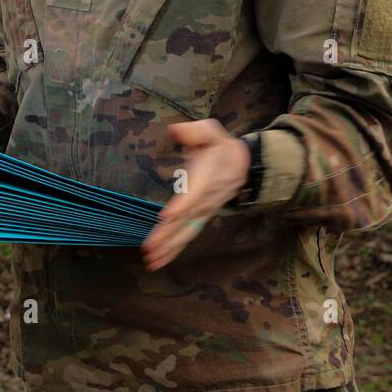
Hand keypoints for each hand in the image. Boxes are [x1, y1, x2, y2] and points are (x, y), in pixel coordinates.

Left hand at [141, 118, 250, 271]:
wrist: (242, 163)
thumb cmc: (220, 147)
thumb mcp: (212, 132)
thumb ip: (196, 131)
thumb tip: (177, 131)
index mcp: (206, 178)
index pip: (194, 194)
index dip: (182, 206)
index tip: (167, 217)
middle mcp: (205, 199)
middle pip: (186, 219)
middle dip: (168, 235)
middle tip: (150, 248)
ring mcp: (204, 211)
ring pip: (187, 231)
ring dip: (169, 247)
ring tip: (152, 261)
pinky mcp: (201, 217)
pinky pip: (189, 234)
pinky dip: (175, 248)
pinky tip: (160, 259)